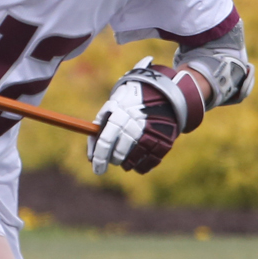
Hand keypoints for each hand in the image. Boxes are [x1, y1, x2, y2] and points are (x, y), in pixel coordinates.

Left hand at [88, 59, 202, 174]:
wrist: (161, 90)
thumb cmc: (129, 102)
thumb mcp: (113, 105)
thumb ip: (100, 127)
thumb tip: (91, 153)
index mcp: (119, 114)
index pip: (106, 140)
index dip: (100, 157)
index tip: (97, 167)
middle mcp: (135, 123)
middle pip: (120, 151)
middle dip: (113, 160)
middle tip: (112, 162)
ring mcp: (151, 131)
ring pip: (135, 158)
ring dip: (127, 164)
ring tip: (124, 162)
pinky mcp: (165, 139)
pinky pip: (151, 160)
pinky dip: (143, 165)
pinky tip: (138, 163)